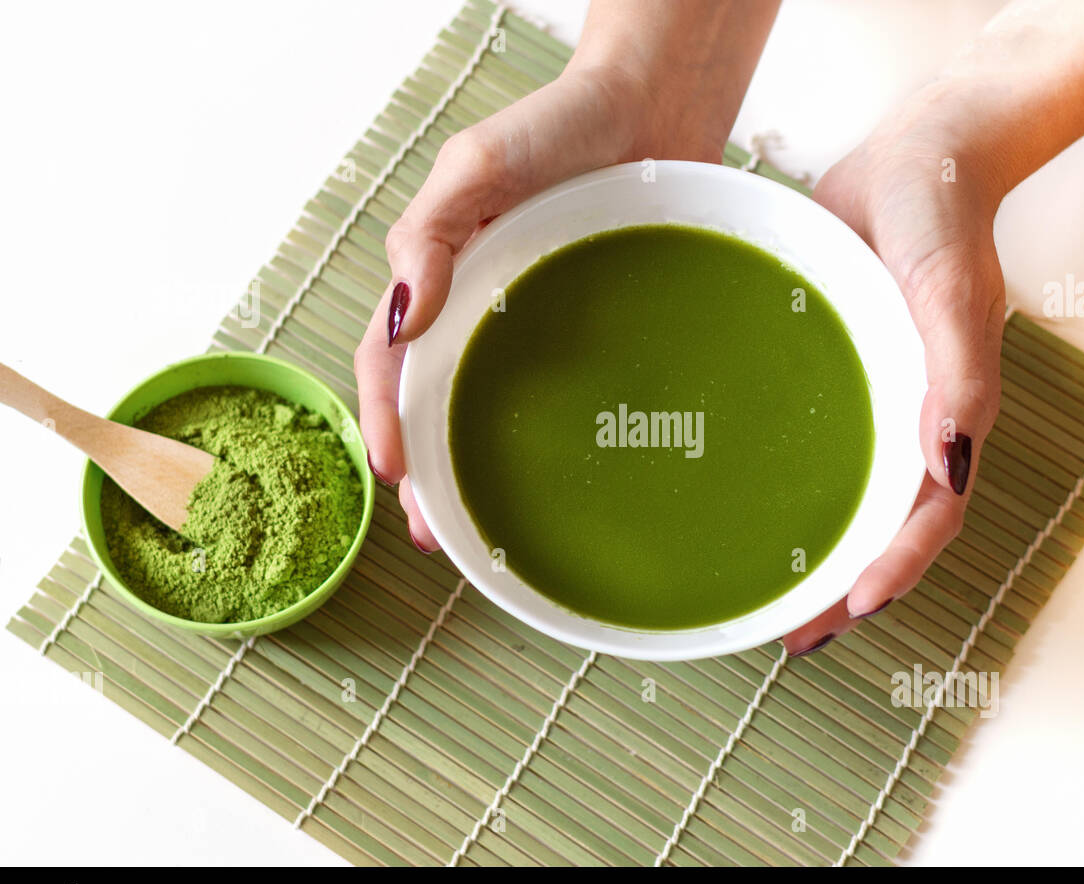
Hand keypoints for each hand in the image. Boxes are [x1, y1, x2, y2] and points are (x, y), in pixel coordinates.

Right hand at [355, 64, 723, 551]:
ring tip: (479, 530)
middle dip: (427, 469)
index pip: (391, 358)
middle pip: (434, 400)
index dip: (386, 417)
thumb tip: (403, 318)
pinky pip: (560, 394)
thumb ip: (431, 232)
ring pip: (490, 409)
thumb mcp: (476, 167)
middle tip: (435, 531)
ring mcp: (533, 324)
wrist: (652, 109)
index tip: (394, 472)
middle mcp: (478, 307)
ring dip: (476, 470)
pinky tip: (555, 479)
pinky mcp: (588, 333)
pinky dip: (543, 440)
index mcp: (439, 274)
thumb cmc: (558, 125)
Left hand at [781, 82, 1007, 656]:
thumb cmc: (944, 215)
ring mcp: (871, 395)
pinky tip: (741, 496)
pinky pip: (816, 440)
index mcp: (946, 413)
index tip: (847, 614)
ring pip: (844, 493)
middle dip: (841, 585)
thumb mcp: (953, 288)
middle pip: (879, 524)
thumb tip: (950, 463)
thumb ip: (961, 371)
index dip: (892, 570)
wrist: (920, 154)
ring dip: (812, 548)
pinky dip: (789, 481)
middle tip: (789, 635)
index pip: (927, 517)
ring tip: (759, 593)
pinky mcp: (835, 367)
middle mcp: (909, 417)